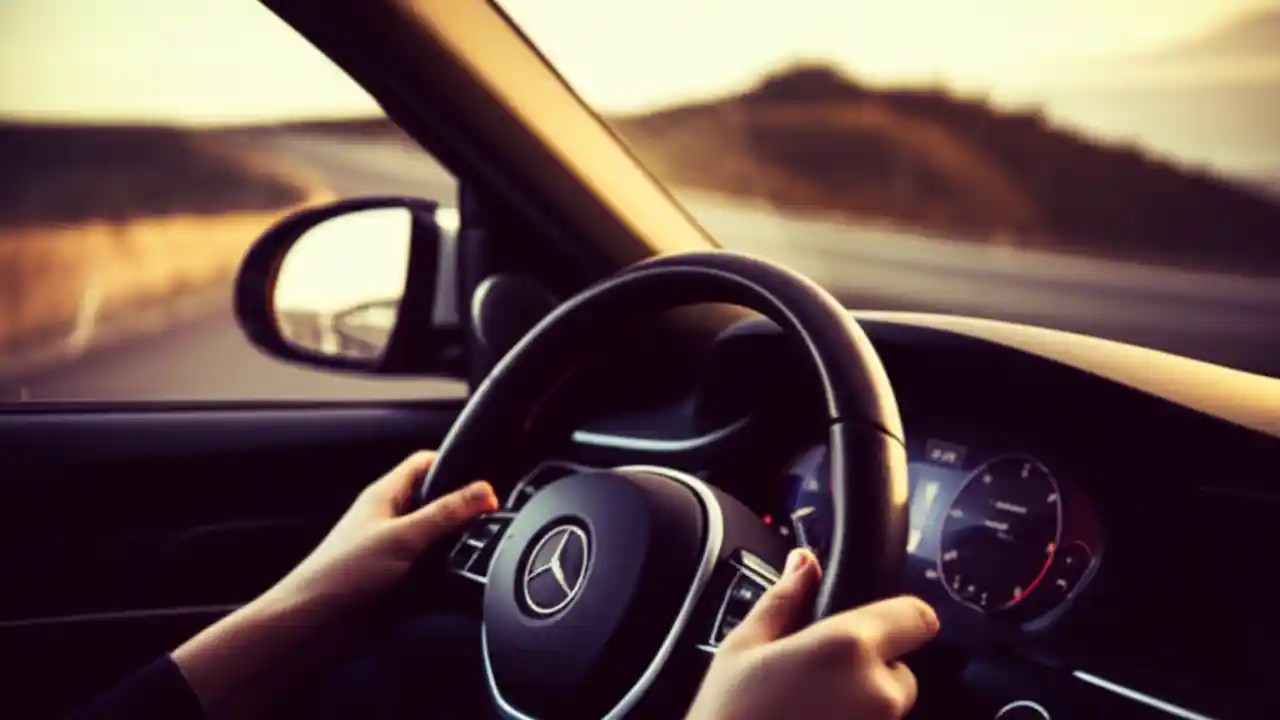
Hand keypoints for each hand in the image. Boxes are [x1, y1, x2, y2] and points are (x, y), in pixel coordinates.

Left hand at [262, 450, 498, 614]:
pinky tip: (463, 582)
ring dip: (457, 547)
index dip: (454, 466)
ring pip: (439, 541)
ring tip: (478, 553)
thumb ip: (446, 513)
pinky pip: (434, 573)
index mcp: (385, 496)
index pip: (425, 464)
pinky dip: (450, 576)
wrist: (312, 626)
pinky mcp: (400, 583)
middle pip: (437, 504)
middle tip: (488, 521)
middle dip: (463, 512)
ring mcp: (396, 553)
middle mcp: (391, 521)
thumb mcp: (402, 536)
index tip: (484, 485)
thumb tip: (486, 491)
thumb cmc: (341, 574)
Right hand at [686, 549, 939, 719]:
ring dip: (860, 703)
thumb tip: (805, 563)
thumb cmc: (727, 717)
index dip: (899, 615)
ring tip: (807, 708)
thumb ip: (784, 600)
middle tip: (815, 678)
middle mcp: (877, 692)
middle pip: (900, 668)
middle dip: (869, 669)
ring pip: (886, 706)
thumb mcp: (744, 647)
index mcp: (847, 647)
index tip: (873, 621)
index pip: (918, 617)